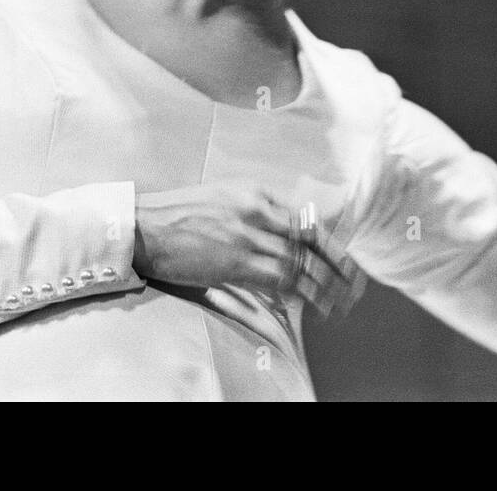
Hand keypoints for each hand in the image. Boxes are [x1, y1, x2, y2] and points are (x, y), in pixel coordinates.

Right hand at [132, 183, 364, 316]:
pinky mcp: (235, 262)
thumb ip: (258, 209)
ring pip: (299, 262)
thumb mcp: (225, 196)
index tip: (344, 259)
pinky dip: (299, 291)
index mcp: (257, 193)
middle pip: (310, 240)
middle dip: (337, 264)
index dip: (330, 242)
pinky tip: (310, 303)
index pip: (306, 218)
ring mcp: (248, 236)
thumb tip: (285, 231)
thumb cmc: (180, 214)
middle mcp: (258, 211)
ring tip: (339, 302)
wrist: (143, 227)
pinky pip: (278, 278)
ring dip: (323, 285)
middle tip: (353, 284)